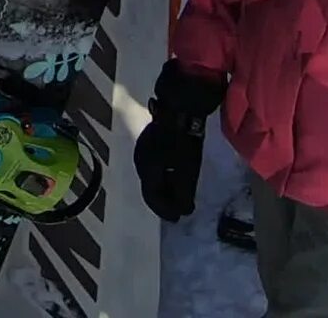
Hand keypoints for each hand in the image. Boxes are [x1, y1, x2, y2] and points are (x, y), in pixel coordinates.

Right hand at [133, 62, 223, 221]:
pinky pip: (154, 165)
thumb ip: (183, 193)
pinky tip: (175, 174)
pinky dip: (165, 175)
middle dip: (165, 200)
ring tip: (179, 194)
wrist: (179, 107)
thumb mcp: (187, 170)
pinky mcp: (150, 141)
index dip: (165, 211)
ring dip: (165, 187)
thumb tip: (183, 211)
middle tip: (179, 209)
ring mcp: (143, 149)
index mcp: (147, 170)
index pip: (153, 197)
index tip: (178, 219)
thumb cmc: (183, 141)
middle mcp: (140, 161)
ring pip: (152, 176)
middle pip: (151, 187)